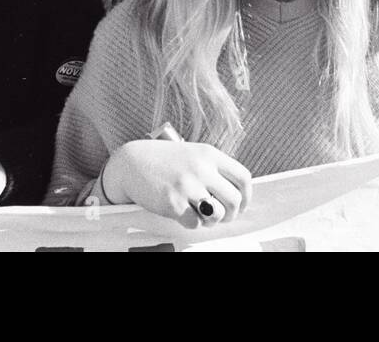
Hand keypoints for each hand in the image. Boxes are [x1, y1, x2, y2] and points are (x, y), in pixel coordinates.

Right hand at [102, 139, 252, 227]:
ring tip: (201, 214)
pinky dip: (191, 223)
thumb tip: (235, 196)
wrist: (131, 163)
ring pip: (217, 214)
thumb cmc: (163, 161)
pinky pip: (194, 223)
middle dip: (231, 214)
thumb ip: (213, 170)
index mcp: (210, 154)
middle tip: (221, 215)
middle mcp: (201, 168)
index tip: (241, 205)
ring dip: (211, 220)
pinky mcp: (173, 203)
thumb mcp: (193, 155)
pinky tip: (182, 213)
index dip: (246, 196)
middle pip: (234, 200)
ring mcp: (187, 186)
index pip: (243, 177)